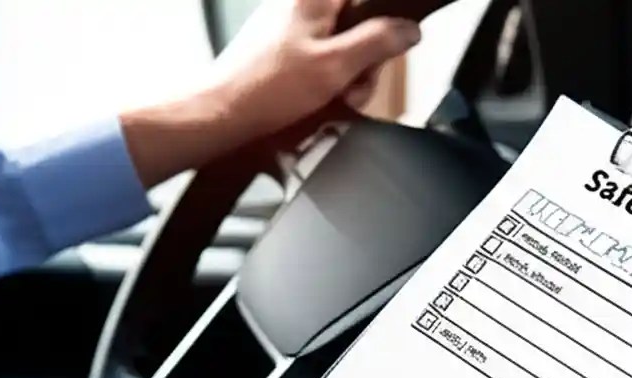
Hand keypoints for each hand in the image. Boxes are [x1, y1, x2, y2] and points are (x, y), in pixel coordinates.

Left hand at [121, 0, 422, 186]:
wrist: (222, 112)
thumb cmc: (266, 88)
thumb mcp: (336, 66)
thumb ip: (378, 42)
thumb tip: (409, 30)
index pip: (368, 0)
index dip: (385, 23)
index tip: (390, 45)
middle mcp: (302, 3)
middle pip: (359, 21)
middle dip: (366, 58)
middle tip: (356, 85)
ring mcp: (291, 25)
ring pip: (342, 43)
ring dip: (349, 74)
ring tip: (337, 98)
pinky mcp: (283, 47)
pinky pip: (322, 58)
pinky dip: (329, 79)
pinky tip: (321, 100)